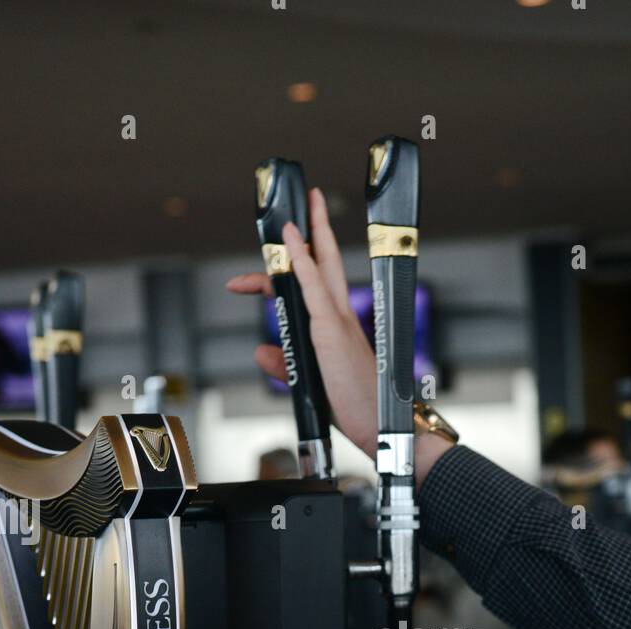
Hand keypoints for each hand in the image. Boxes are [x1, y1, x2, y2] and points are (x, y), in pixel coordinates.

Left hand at [226, 188, 377, 455]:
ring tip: (293, 209)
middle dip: (318, 229)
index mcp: (337, 329)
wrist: (382, 426)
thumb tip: (260, 350)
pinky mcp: (332, 331)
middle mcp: (340, 318)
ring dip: (307, 235)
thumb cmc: (355, 408)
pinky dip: (301, 261)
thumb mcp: (310, 384)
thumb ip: (285, 365)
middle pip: (326, 263)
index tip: (248, 279)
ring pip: (318, 268)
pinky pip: (314, 288)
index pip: (309, 289)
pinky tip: (292, 239)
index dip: (281, 275)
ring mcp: (337, 322)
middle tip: (310, 200)